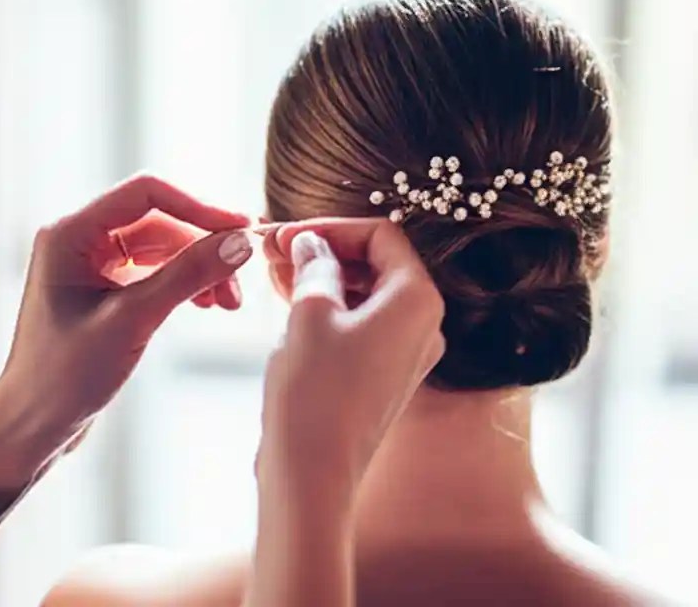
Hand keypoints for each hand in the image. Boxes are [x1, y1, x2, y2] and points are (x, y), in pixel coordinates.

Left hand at [0, 174, 253, 477]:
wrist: (31, 428)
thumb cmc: (63, 377)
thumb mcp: (132, 321)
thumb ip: (187, 277)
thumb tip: (239, 242)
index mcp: (70, 234)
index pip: (147, 194)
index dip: (199, 207)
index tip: (241, 229)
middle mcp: (80, 240)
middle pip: (161, 221)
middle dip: (204, 248)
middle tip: (240, 284)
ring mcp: (93, 265)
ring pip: (164, 248)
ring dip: (200, 269)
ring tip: (228, 304)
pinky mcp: (106, 290)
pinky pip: (157, 271)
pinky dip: (186, 284)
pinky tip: (208, 304)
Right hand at [258, 218, 444, 494]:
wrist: (314, 471)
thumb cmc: (316, 389)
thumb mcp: (310, 310)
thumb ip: (314, 264)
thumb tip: (311, 243)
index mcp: (418, 299)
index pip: (381, 236)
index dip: (331, 227)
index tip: (286, 233)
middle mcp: (424, 324)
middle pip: (376, 264)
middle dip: (324, 251)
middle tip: (273, 248)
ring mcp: (408, 353)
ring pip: (365, 295)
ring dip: (322, 278)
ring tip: (273, 270)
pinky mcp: (386, 376)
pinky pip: (361, 325)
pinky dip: (329, 308)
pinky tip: (289, 300)